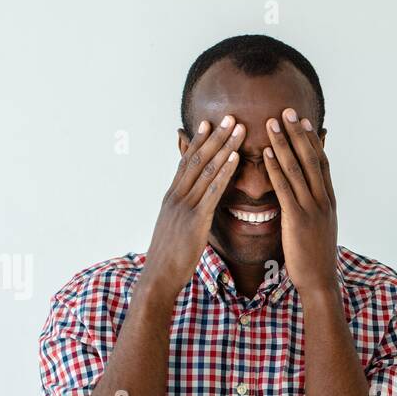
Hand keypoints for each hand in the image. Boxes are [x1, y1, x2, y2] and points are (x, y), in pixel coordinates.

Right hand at [143, 116, 245, 293]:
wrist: (158, 278)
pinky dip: (224, 173)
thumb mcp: (175, 230)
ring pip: (206, 170)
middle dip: (214, 137)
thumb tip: (193, 209)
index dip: (197, 142)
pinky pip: (212, 192)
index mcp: (171, 197)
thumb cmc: (170, 259)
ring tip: (238, 129)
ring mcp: (184, 207)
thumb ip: (185, 215)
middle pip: (196, 159)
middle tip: (229, 117)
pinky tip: (236, 159)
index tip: (208, 123)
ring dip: (224, 147)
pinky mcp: (195, 220)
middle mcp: (176, 197)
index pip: (185, 163)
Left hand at [263, 107, 338, 292]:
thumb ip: (315, 210)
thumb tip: (310, 199)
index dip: (313, 141)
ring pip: (297, 168)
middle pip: (311, 158)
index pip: (322, 163)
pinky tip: (268, 153)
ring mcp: (312, 208)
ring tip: (273, 122)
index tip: (305, 122)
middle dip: (299, 133)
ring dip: (284, 143)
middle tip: (289, 110)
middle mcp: (323, 200)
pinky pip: (285, 188)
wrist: (320, 281)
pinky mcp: (298, 219)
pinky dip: (276, 168)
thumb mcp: (320, 228)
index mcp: (328, 201)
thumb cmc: (316, 258)